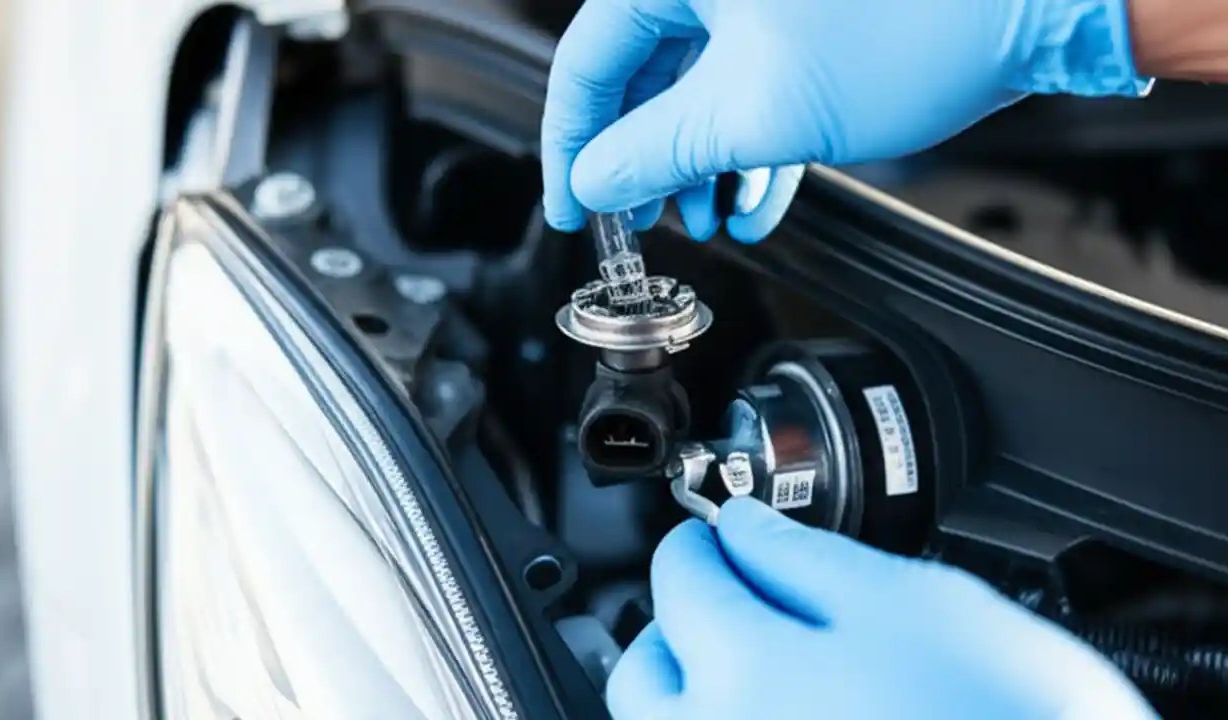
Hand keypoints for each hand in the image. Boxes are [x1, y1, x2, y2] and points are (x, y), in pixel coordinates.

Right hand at [541, 0, 1150, 242]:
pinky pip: (750, 75)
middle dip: (648, 159)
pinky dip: (747, 136)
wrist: (1039, 2)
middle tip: (646, 219)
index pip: (587, 59)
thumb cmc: (914, 26)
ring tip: (710, 216)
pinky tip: (758, 193)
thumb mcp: (753, 109)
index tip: (574, 204)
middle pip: (642, 72)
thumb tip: (597, 179)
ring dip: (700, 157)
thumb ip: (655, 149)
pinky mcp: (806, 10)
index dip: (573, 145)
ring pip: (699, 79)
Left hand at [607, 499, 1155, 719]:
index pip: (679, 575)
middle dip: (679, 625)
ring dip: (693, 694)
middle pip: (643, 671)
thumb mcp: (924, 605)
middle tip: (735, 604)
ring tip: (763, 676)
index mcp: (750, 674)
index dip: (701, 541)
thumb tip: (746, 528)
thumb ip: (811, 559)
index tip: (719, 536)